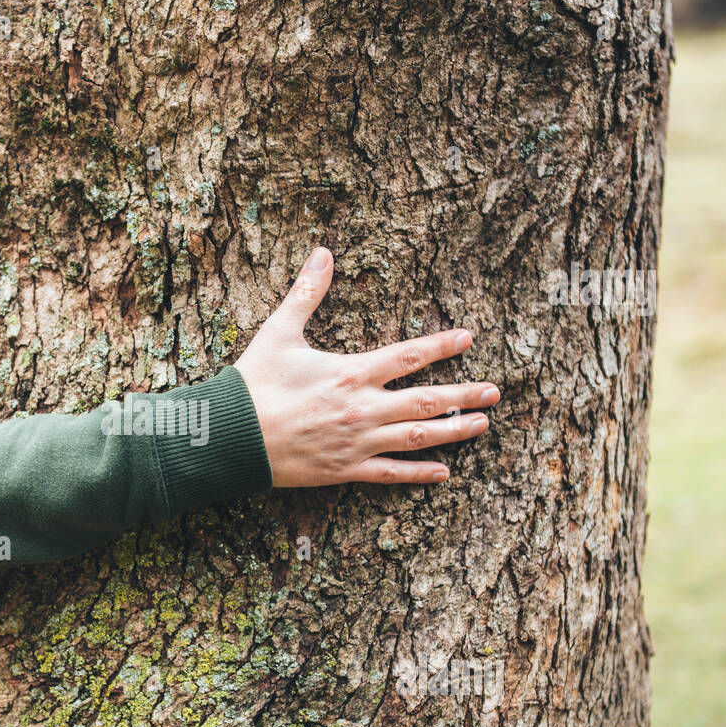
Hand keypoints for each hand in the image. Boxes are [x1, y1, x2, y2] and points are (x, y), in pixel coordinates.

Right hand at [233, 246, 500, 488]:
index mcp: (351, 372)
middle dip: (463, 395)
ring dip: (453, 431)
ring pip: (417, 437)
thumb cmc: (254, 384)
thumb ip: (306, 293)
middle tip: (494, 392)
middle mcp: (363, 408)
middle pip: (425, 401)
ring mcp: (358, 442)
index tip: (468, 339)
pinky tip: (443, 472)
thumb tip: (323, 253)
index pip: (408, 356)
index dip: (441, 346)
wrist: (231, 436)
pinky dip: (418, 473)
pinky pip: (391, 473)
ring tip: (481, 425)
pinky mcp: (345, 469)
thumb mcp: (279, 332)